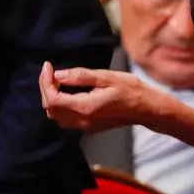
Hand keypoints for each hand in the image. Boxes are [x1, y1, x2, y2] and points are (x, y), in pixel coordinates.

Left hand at [39, 62, 164, 132]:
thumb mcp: (107, 77)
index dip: (45, 82)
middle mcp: (82, 121)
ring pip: (56, 116)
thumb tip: (58, 75)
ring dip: (51, 98)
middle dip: (46, 88)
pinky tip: (66, 91)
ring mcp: (85, 127)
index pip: (52, 99)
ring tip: (57, 80)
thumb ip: (81, 76)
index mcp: (85, 107)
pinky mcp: (89, 127)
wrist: (148, 109)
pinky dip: (59, 105)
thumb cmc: (131, 90)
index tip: (48, 66)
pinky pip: (65, 119)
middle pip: (50, 109)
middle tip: (51, 71)